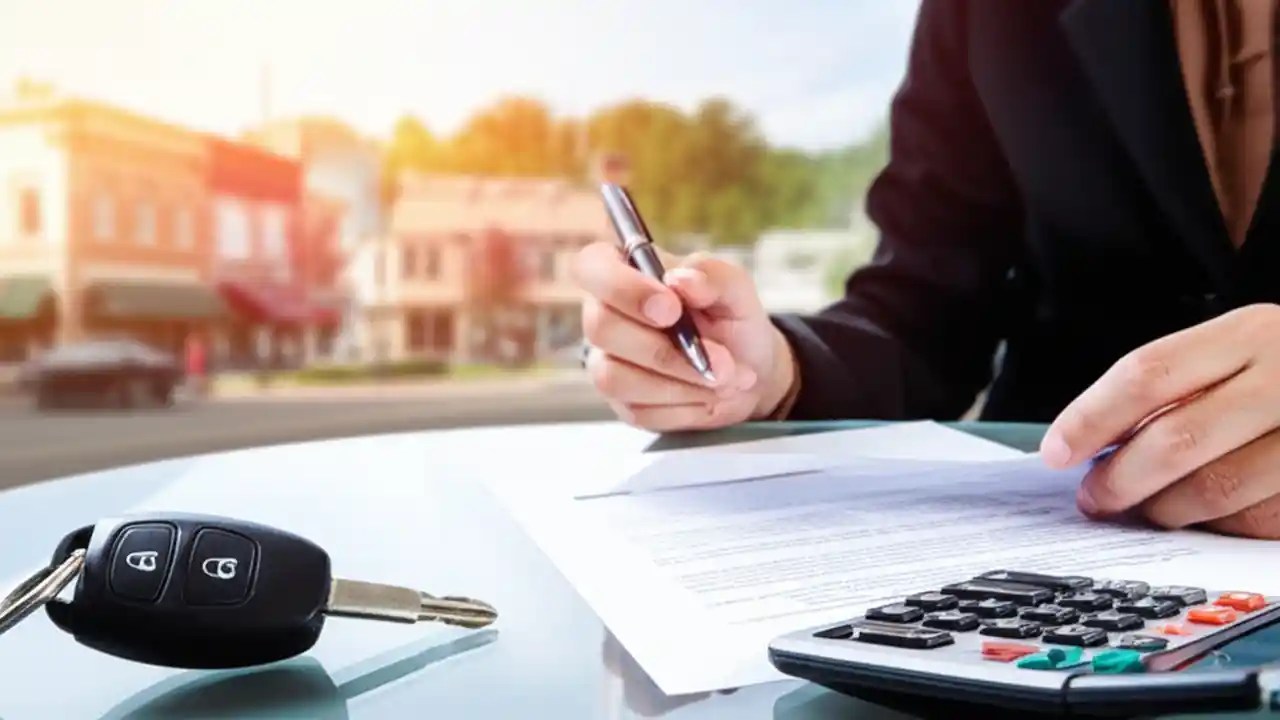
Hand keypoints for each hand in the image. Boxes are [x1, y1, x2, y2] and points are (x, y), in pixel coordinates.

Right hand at [571, 242, 796, 431]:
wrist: (751, 370)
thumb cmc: (733, 319)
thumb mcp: (737, 289)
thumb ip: (713, 276)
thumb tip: (682, 279)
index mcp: (626, 270)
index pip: (589, 265)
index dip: (622, 288)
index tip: (672, 309)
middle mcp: (605, 314)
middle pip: (600, 327)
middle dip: (665, 350)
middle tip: (722, 360)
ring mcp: (608, 361)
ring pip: (614, 377)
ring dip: (679, 382)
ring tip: (726, 379)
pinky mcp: (622, 402)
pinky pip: (638, 410)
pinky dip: (685, 406)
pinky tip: (711, 394)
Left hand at [1040, 304, 1279, 539]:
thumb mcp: (1243, 354)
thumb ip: (1178, 388)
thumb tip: (1091, 443)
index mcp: (1252, 331)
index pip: (1148, 372)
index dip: (1091, 416)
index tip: (1055, 451)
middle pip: (1176, 437)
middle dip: (1121, 478)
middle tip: (1094, 498)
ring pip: (1218, 489)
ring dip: (1166, 510)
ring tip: (1147, 511)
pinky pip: (1262, 518)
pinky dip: (1224, 525)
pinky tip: (1210, 517)